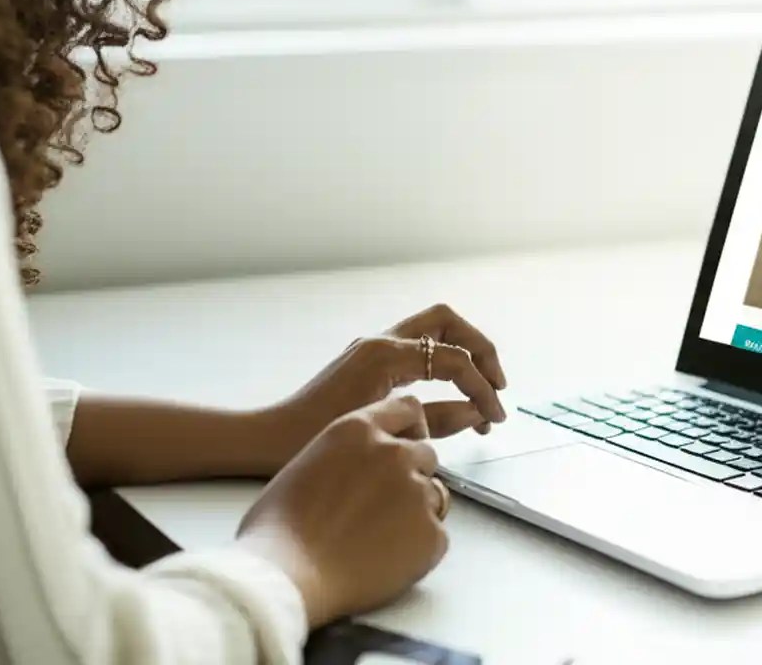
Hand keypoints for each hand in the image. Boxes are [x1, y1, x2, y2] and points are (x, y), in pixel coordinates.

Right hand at [237, 395, 448, 628]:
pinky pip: (436, 535)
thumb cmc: (278, 529)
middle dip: (411, 474)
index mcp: (358, 430)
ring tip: (377, 539)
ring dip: (416, 511)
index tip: (402, 447)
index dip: (408, 430)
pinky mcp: (432, 533)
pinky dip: (418, 548)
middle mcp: (394, 453)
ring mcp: (417, 492)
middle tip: (382, 506)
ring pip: (434, 495)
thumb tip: (360, 468)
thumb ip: (345, 455)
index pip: (408, 409)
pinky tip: (384, 562)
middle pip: (426, 454)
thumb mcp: (306, 464)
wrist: (286, 578)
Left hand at [258, 304, 507, 471]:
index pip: (453, 360)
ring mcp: (371, 346)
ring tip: (480, 390)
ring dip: (462, 352)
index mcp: (384, 355)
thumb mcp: (384, 432)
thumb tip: (474, 413)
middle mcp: (379, 341)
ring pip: (433, 329)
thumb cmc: (314, 440)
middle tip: (496, 386)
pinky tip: (448, 394)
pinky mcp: (366, 360)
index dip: (481, 389)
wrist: (265, 438)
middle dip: (480, 350)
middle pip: (447, 322)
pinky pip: (416, 348)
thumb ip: (436, 421)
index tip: (493, 417)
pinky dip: (440, 363)